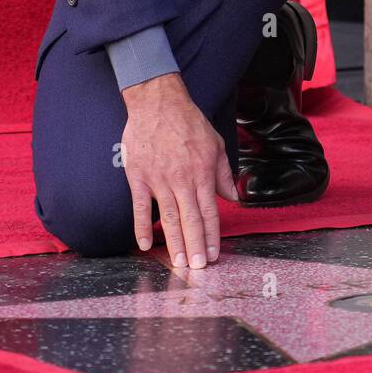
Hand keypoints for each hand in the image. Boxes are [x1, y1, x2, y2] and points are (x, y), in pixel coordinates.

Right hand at [119, 73, 237, 268]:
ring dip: (173, 243)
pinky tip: (145, 245)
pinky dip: (141, 227)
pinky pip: (140, 207)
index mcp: (202, 173)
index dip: (212, 236)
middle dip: (195, 247)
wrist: (158, 102)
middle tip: (197, 270)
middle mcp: (181, 180)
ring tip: (177, 264)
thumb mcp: (215, 144)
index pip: (210, 212)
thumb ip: (224, 173)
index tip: (213, 255)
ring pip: (167, 218)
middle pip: (190, 220)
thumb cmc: (188, 122)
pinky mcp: (138, 176)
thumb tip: (233, 197)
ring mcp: (158, 179)